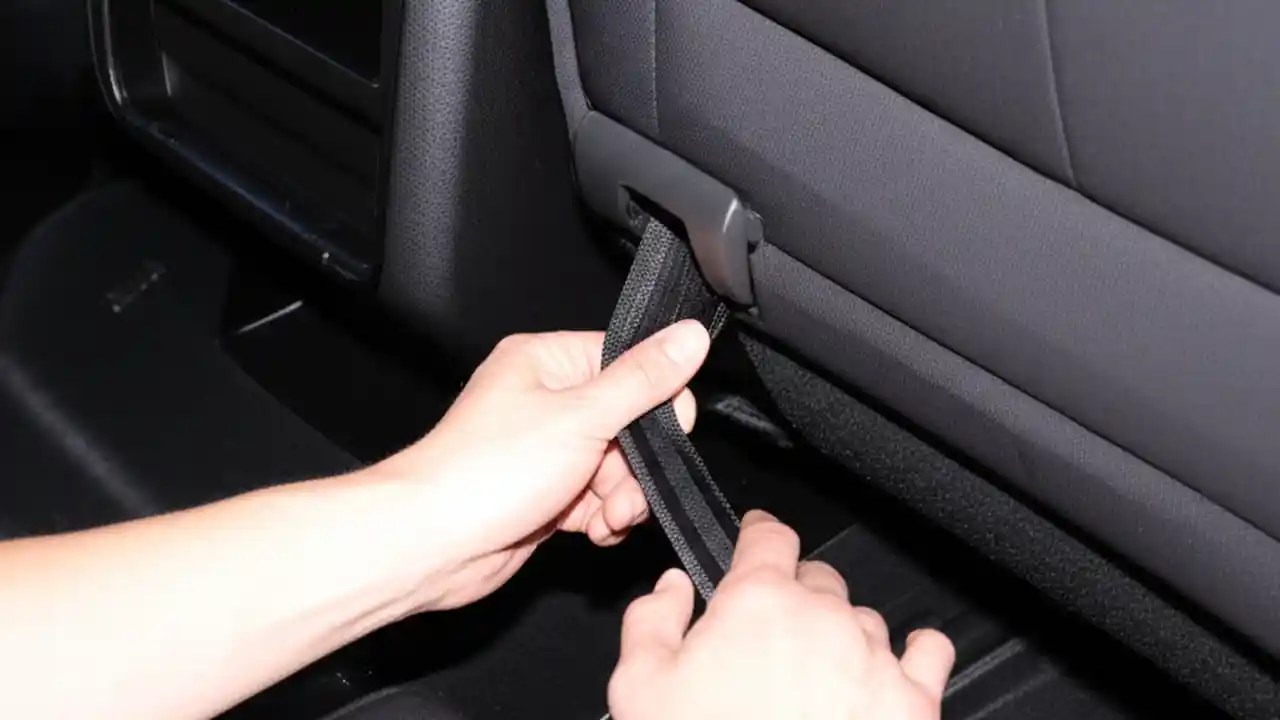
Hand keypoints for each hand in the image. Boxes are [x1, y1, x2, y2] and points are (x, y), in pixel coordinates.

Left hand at [368, 320, 709, 610]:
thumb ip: (643, 379)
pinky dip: (602, 517)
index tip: (665, 436)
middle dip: (638, 465)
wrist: (432, 545)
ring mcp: (544, 450)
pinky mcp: (544, 494)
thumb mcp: (582, 417)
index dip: (657, 404)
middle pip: (629, 423)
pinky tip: (594, 531)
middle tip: (627, 490)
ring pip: (617, 467)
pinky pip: (596, 499)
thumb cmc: (485, 472)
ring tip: (609, 518)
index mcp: (547, 360)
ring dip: (623, 497)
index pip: (629, 364)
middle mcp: (545, 400)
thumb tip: (689, 335)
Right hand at [608, 511, 955, 719]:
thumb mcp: (640, 689)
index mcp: (758, 602)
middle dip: (794, 598)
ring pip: (863, 618)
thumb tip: (672, 588)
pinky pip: (928, 652)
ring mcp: (874, 658)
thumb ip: (652, 621)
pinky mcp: (914, 703)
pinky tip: (893, 669)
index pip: (769, 537)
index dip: (758, 536)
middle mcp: (824, 618)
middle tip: (769, 642)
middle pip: (817, 578)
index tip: (755, 542)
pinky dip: (913, 654)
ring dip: (841, 634)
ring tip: (815, 679)